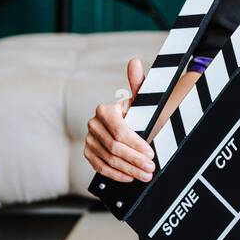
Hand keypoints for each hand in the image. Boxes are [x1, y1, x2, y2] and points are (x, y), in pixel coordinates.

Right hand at [83, 58, 156, 183]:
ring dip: (128, 169)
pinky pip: (100, 167)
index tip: (151, 153)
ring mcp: (89, 140)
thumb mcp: (140, 99)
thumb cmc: (136, 112)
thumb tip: (134, 62)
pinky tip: (129, 177)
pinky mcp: (88, 153)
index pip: (120, 131)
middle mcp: (93, 124)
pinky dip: (115, 174)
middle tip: (150, 168)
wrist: (127, 124)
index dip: (136, 144)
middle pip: (115, 148)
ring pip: (109, 159)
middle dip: (135, 160)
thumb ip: (138, 83)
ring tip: (145, 174)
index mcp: (105, 110)